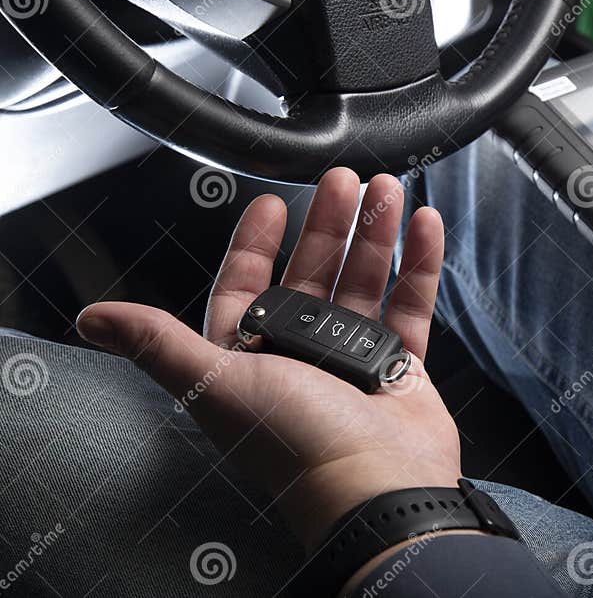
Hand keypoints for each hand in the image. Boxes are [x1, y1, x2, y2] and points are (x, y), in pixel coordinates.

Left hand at [76, 169, 459, 551]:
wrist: (376, 488)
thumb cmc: (298, 446)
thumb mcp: (217, 384)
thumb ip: (160, 343)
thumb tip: (92, 318)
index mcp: (252, 359)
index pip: (247, 287)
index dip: (255, 244)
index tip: (270, 204)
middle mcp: (302, 355)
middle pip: (313, 272)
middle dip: (328, 223)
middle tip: (342, 181)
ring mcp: (354, 358)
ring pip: (364, 280)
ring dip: (375, 233)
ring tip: (385, 191)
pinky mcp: (401, 365)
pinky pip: (410, 304)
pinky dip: (419, 265)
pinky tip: (424, 227)